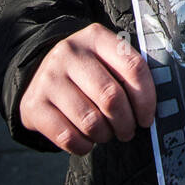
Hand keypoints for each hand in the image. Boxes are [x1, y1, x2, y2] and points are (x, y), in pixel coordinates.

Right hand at [19, 22, 156, 154]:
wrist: (38, 73)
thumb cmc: (85, 71)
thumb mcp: (105, 59)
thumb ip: (128, 75)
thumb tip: (150, 111)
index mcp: (96, 37)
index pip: (133, 67)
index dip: (146, 98)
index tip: (146, 118)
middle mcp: (69, 52)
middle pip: (111, 97)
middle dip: (125, 122)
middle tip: (127, 131)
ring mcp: (48, 78)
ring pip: (90, 121)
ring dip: (105, 135)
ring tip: (106, 134)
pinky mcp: (34, 104)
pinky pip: (67, 137)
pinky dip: (83, 146)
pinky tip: (86, 141)